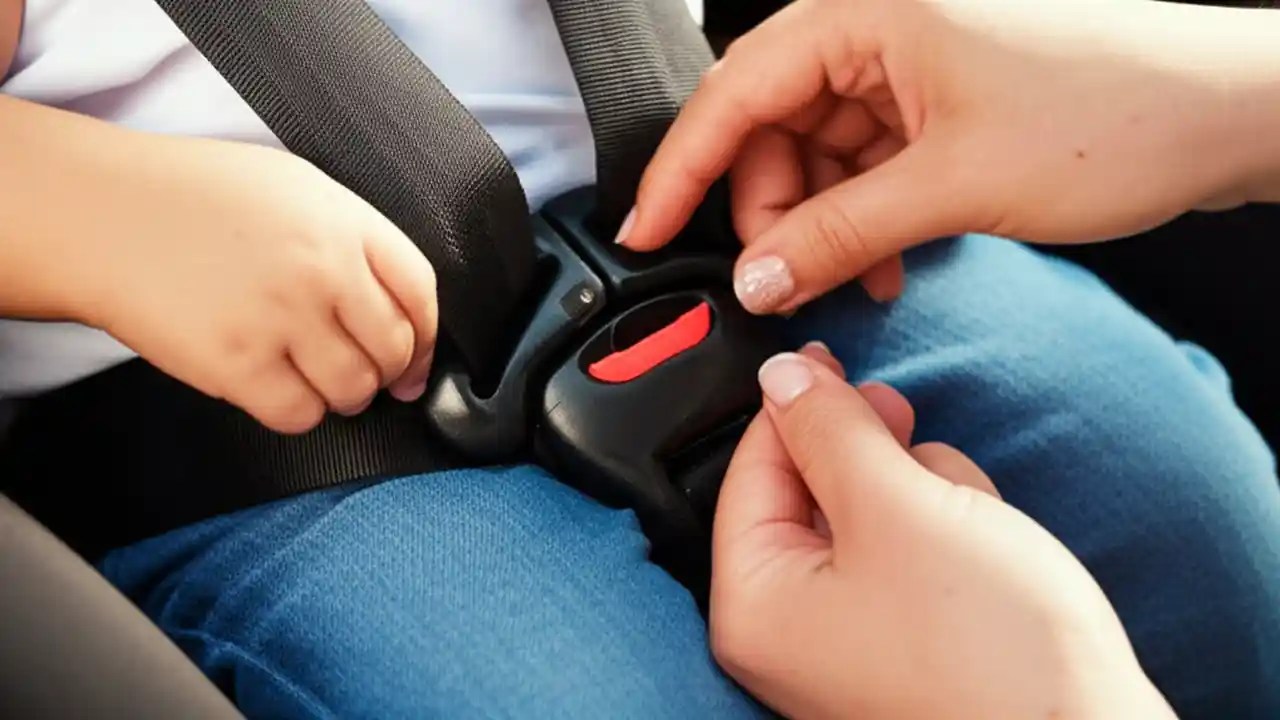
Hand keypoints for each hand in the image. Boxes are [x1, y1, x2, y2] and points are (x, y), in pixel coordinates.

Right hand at [79, 135, 437, 433]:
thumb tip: (396, 308)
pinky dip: (298, 411)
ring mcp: (281, 318)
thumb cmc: (193, 197)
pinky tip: (276, 388)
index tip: (416, 358)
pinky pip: (300, 414)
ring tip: (315, 379)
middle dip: (387, 372)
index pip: (421, 291)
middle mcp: (322, 269)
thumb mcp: (291, 187)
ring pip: (354, 389)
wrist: (99, 213)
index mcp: (343, 221)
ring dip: (344, 395)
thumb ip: (350, 238)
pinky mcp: (237, 364)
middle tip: (364, 374)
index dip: (428, 336)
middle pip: (394, 348)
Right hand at [622, 0, 1276, 313]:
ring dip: (826, 225)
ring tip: (859, 280)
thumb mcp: (953, 184)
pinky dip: (867, 218)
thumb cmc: (1115, 111)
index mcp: (865, 13)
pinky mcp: (939, 101)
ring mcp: (909, 66)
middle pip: (772, 126)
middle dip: (771, 212)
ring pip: (819, 153)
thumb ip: (839, 233)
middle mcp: (877, 30)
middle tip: (782, 280)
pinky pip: (868, 164)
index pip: (734, 92)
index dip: (681, 170)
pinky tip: (892, 261)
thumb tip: (758, 276)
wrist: (1226, 113)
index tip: (644, 229)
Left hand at [709, 344, 1174, 719]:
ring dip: (925, 499)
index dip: (796, 407)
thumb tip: (782, 376)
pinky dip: (948, 537)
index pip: (750, 471)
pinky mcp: (908, 644)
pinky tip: (988, 554)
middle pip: (813, 491)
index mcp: (754, 605)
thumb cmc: (990, 654)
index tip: (830, 360)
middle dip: (878, 465)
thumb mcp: (898, 508)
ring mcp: (849, 642)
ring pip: (873, 516)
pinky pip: (910, 557)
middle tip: (916, 446)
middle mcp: (788, 632)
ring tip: (972, 529)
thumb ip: (831, 432)